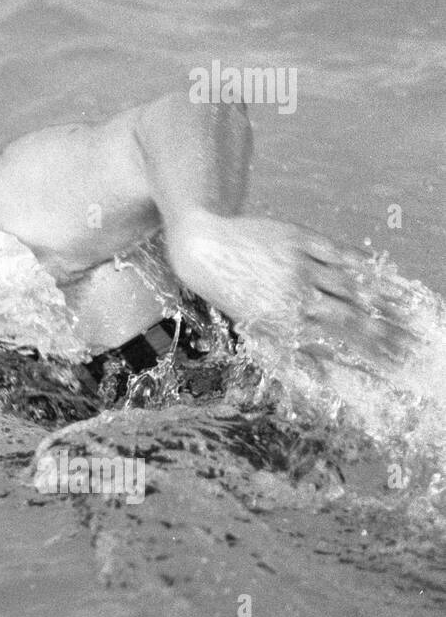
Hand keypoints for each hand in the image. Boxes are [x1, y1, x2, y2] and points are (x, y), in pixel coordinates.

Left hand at [164, 212, 416, 368]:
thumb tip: (321, 377)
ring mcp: (299, 264)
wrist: (203, 248)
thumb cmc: (229, 291)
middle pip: (352, 316)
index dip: (371, 352)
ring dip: (384, 298)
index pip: (338, 341)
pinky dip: (362, 262)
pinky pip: (338, 252)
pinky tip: (381, 270)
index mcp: (284, 320)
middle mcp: (294, 294)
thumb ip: (291, 347)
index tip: (396, 361)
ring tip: (409, 310)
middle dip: (386, 331)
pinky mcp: (299, 239)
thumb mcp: (253, 324)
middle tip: (413, 342)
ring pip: (351, 283)